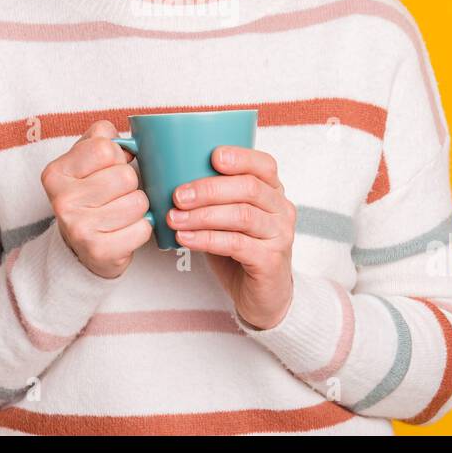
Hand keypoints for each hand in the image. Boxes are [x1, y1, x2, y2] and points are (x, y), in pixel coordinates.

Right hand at [39, 120, 153, 278]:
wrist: (80, 246)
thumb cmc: (89, 193)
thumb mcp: (85, 159)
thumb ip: (102, 136)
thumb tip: (129, 137)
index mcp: (56, 172)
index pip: (105, 148)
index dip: (116, 157)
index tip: (107, 169)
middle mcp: (62, 200)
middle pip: (125, 176)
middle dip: (130, 184)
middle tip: (115, 195)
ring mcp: (78, 228)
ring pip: (138, 202)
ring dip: (137, 208)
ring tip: (119, 212)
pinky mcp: (98, 251)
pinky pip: (142, 229)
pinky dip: (141, 229)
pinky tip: (123, 230)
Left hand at [166, 146, 295, 328]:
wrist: (262, 296)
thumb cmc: (241, 250)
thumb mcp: (229, 217)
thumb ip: (215, 197)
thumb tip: (170, 175)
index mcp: (273, 191)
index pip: (264, 164)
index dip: (240, 157)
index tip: (212, 156)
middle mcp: (282, 209)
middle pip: (248, 188)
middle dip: (209, 189)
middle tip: (178, 196)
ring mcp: (280, 235)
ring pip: (241, 215)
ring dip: (203, 215)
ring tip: (175, 219)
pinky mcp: (271, 260)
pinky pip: (237, 244)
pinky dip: (207, 239)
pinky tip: (186, 239)